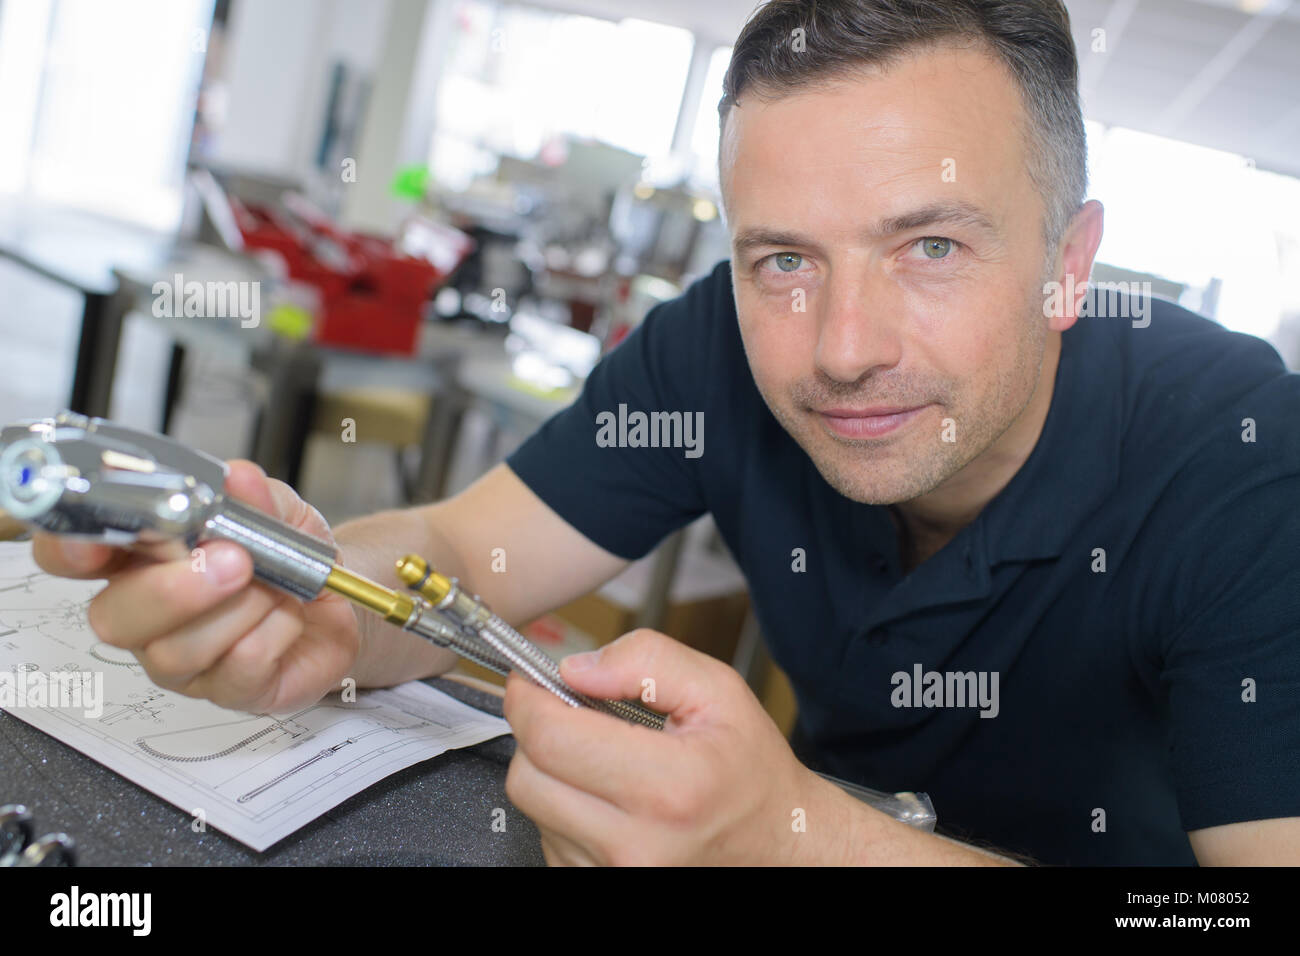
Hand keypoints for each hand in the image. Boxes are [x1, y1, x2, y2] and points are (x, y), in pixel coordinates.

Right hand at [31, 460, 359, 712]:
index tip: (96, 540)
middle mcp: (148, 614)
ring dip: (237, 609)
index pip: (72, 554)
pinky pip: (236, 669)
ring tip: (276, 586)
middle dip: (171, 590)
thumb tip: (237, 480)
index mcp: (139, 558)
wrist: (339, 598)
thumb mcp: (276, 508)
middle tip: (234, 561)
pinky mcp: (231, 690)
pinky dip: (273, 632)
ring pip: (175, 651)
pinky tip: (290, 615)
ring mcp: (183, 661)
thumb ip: (251, 494)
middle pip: (113, 618)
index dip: (70, 549)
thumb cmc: (288, 555)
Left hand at [502, 628, 846, 864]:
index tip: (531, 682)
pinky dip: (565, 812)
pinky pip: (550, 840)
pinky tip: (609, 800)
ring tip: (606, 763)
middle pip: (528, 778)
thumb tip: (577, 669)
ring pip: (535, 810)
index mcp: (670, 787)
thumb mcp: (719, 691)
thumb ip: (646, 662)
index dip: (529, 699)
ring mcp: (616, 879)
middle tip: (569, 715)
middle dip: (538, 735)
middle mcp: (637, 846)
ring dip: (555, 775)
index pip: (552, 739)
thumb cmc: (750, 772)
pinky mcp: (603, 894)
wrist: (779, 845)